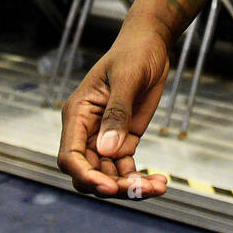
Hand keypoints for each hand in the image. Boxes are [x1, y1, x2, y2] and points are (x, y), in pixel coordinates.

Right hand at [57, 25, 171, 198]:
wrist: (152, 44)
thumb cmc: (134, 53)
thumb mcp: (127, 78)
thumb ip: (117, 113)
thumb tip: (107, 150)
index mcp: (78, 114)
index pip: (71, 156)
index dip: (86, 175)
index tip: (108, 186)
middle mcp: (88, 131)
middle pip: (90, 172)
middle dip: (113, 186)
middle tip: (142, 189)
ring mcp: (106, 138)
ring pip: (110, 175)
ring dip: (131, 186)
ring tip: (158, 187)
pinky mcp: (124, 140)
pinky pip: (127, 169)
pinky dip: (141, 179)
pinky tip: (161, 183)